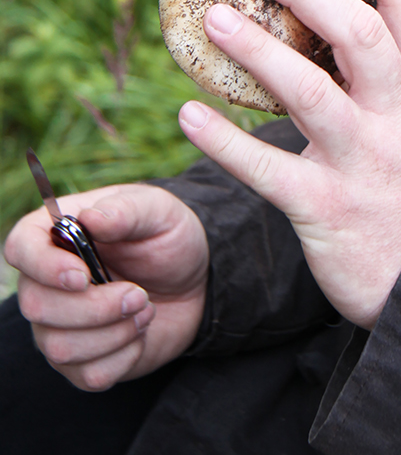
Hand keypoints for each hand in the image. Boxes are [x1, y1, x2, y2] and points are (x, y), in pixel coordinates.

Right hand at [4, 183, 208, 390]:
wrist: (193, 282)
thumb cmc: (167, 238)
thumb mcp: (158, 212)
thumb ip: (126, 211)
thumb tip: (91, 218)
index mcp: (57, 234)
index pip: (20, 248)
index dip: (43, 266)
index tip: (83, 276)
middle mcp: (46, 283)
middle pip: (37, 306)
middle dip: (95, 306)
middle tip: (138, 293)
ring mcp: (58, 326)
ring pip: (60, 348)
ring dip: (115, 332)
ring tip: (145, 308)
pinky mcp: (81, 361)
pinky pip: (88, 375)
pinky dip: (124, 356)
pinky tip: (139, 332)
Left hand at [178, 0, 400, 329]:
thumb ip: (382, 71)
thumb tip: (328, 7)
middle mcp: (396, 115)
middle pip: (360, 37)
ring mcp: (363, 161)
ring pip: (312, 95)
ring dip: (259, 53)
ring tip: (214, 18)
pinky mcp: (327, 209)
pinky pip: (269, 171)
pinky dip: (225, 143)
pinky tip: (187, 114)